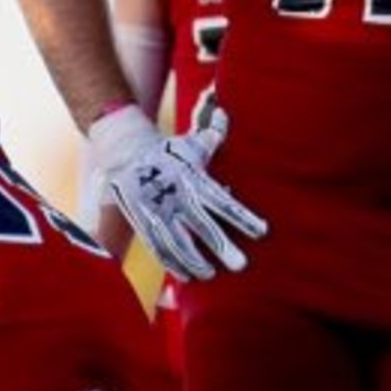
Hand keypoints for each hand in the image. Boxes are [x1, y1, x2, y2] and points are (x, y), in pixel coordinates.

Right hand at [87, 104, 266, 280]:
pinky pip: (158, 246)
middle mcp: (178, 197)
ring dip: (195, 261)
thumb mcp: (193, 142)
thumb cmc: (170, 150)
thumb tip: (225, 115)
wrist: (127, 153)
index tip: (263, 232)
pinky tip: (186, 276)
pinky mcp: (143, 220)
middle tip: (241, 265)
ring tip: (211, 274)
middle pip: (204, 227)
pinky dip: (171, 262)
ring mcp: (159, 211)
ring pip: (179, 242)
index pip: (224, 202)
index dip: (243, 217)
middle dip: (222, 247)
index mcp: (195, 179)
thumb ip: (213, 134)